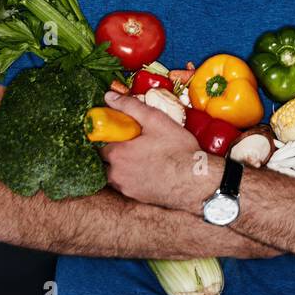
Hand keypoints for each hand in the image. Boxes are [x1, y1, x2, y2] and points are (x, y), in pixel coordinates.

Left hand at [98, 89, 205, 211]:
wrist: (196, 180)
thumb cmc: (178, 150)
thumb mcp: (156, 120)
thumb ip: (130, 107)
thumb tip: (109, 97)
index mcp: (117, 153)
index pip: (98, 142)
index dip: (109, 134)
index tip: (121, 131)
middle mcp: (115, 173)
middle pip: (104, 159)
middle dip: (114, 150)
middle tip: (133, 143)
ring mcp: (125, 187)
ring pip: (114, 173)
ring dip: (121, 165)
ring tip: (142, 157)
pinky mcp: (135, 197)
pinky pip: (126, 185)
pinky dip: (132, 177)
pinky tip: (148, 170)